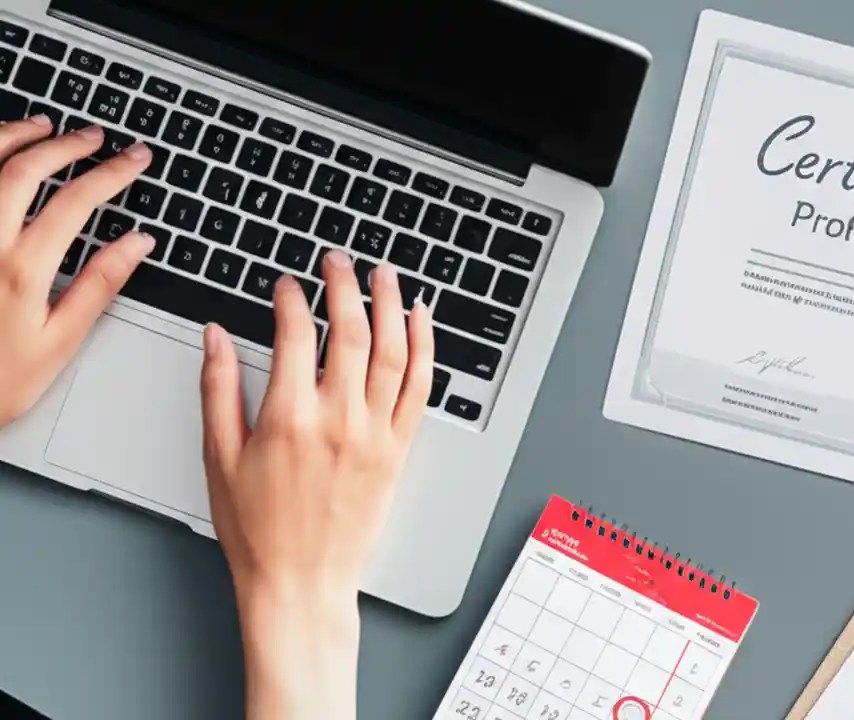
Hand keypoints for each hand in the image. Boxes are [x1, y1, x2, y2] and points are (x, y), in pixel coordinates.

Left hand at [0, 116, 153, 426]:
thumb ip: (99, 286)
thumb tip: (136, 244)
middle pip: (26, 171)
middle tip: (96, 137)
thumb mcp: (59, 342)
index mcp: (22, 270)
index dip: (112, 173)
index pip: (76, 202)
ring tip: (43, 127)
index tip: (135, 159)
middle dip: (67, 145)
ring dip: (15, 137)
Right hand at [200, 251, 433, 719]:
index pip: (295, 335)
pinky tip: (421, 321)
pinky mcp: (399, 450)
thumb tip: (215, 334)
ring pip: (392, 352)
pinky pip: (419, 388)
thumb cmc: (258, 529)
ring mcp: (375, 434)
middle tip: (337, 261)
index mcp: (288, 418)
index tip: (286, 284)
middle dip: (343, 286)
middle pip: (349, 332)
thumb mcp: (220, 457)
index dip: (291, 299)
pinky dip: (424, 348)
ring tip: (384, 274)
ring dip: (390, 305)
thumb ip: (218, 388)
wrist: (303, 582)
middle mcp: (338, 420)